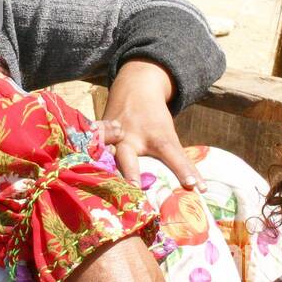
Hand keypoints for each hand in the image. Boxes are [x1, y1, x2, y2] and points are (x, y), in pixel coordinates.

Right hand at [100, 60, 202, 192]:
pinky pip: (90, 152)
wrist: (134, 89)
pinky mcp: (96, 138)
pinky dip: (87, 163)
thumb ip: (181, 163)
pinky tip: (81, 180)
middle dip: (130, 173)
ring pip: (103, 154)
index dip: (182, 170)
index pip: (171, 154)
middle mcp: (130, 136)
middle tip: (134, 188)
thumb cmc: (154, 120)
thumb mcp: (169, 137)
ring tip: (101, 193)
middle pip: (128, 156)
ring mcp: (109, 136)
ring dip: (101, 171)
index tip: (194, 187)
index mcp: (155, 136)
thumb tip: (200, 191)